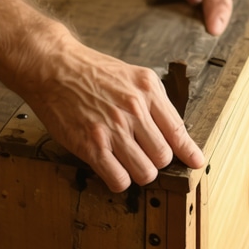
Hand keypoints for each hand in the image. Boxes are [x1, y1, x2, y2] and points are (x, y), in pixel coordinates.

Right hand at [12, 24, 204, 192]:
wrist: (52, 67)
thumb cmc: (92, 73)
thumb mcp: (132, 76)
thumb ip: (155, 103)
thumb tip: (175, 134)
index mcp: (147, 91)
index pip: (178, 131)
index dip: (189, 152)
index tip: (196, 162)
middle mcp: (133, 110)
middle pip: (163, 157)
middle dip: (157, 161)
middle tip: (144, 155)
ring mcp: (112, 129)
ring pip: (145, 172)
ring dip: (139, 173)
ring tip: (128, 162)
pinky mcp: (91, 146)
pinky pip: (119, 180)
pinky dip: (120, 181)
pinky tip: (113, 169)